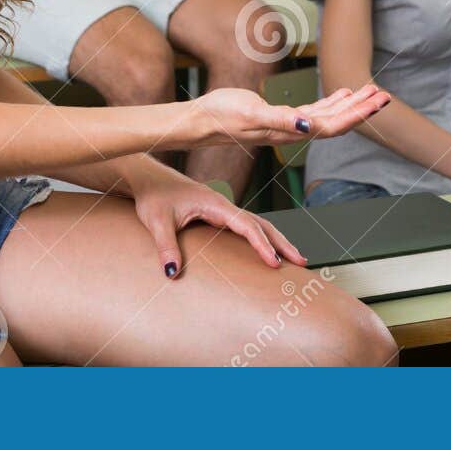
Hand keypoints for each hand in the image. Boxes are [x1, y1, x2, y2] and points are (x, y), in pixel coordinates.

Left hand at [128, 172, 306, 276]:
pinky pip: (246, 225)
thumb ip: (166, 246)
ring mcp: (223, 208)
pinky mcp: (218, 212)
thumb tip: (172, 272)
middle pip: (262, 223)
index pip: (247, 225)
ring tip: (294, 257)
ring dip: (276, 238)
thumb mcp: (156, 222)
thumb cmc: (153, 196)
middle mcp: (224, 205)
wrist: (148, 177)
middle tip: (302, 261)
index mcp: (216, 204)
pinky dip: (262, 236)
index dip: (262, 244)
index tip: (275, 262)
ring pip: (257, 223)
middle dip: (283, 242)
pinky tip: (266, 247)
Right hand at [186, 85, 389, 148]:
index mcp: (292, 131)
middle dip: (362, 108)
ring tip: (370, 90)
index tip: (377, 102)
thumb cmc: (223, 116)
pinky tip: (341, 93)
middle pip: (338, 121)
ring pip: (328, 115)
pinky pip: (314, 111)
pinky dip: (331, 102)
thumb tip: (307, 125)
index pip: (334, 125)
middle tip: (384, 94)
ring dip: (350, 104)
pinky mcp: (280, 117)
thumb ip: (280, 120)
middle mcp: (295, 131)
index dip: (358, 114)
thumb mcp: (251, 113)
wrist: (201, 120)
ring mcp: (289, 125)